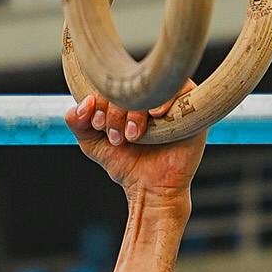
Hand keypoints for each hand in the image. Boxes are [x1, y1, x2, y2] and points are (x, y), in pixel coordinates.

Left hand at [67, 93, 201, 222]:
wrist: (150, 189)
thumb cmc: (126, 165)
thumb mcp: (92, 143)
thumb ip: (78, 122)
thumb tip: (81, 103)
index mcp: (126, 97)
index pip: (111, 81)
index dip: (100, 100)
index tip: (98, 124)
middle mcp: (148, 95)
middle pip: (130, 83)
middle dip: (116, 111)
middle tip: (116, 137)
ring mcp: (170, 100)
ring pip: (152, 86)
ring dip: (136, 109)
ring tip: (133, 135)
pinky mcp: (192, 107)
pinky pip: (182, 86)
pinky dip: (165, 98)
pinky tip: (154, 115)